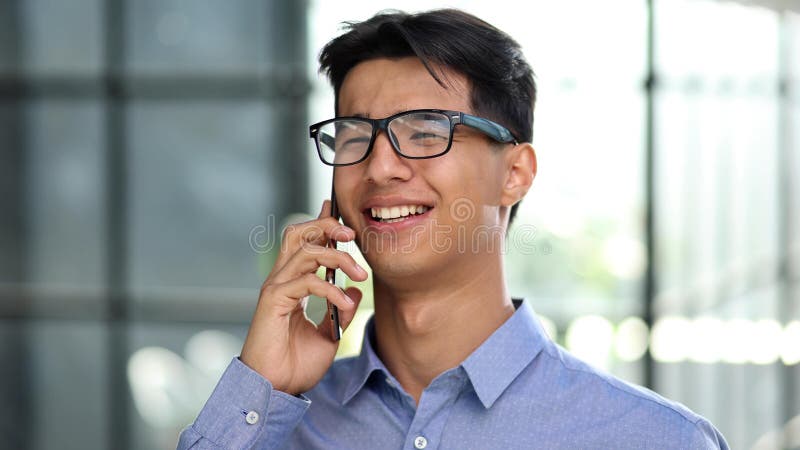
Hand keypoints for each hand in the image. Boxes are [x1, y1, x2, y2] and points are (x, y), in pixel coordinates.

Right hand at [240, 200, 367, 394]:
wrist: (276, 389)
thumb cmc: (296, 364)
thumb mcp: (328, 335)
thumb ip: (340, 310)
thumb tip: (355, 288)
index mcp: (291, 284)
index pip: (304, 242)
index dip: (321, 224)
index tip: (340, 213)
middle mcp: (280, 280)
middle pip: (298, 233)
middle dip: (326, 225)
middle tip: (352, 234)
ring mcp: (275, 288)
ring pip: (305, 251)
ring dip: (338, 257)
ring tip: (361, 273)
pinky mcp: (273, 301)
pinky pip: (307, 282)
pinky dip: (331, 290)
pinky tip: (345, 304)